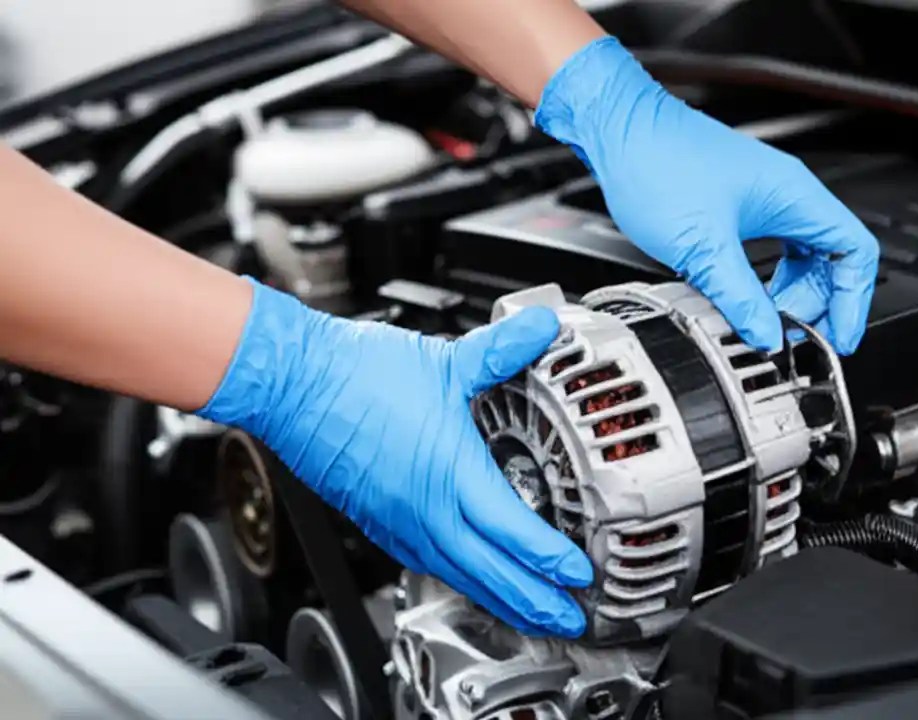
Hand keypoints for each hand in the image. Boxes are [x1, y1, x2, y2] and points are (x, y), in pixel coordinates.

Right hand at [197, 280, 591, 636]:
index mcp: (448, 474)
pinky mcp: (378, 521)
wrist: (290, 383)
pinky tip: (474, 581)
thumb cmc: (353, 374)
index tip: (581, 576)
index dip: (551, 560)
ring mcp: (398, 522)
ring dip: (500, 600)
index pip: (513, 532)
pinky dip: (461, 581)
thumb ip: (502, 349)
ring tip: (532, 615)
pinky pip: (428, 564)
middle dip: (536, 601)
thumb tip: (542, 328)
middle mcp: (424, 510)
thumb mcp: (445, 360)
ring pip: (458, 575)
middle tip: (570, 622)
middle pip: (490, 572)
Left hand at [535, 37, 879, 354]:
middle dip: (816, 304)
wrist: (616, 129)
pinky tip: (745, 298)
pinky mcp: (737, 205)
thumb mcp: (702, 248)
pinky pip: (770, 250)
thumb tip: (766, 335)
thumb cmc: (656, 162)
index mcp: (795, 197)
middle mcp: (787, 195)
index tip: (839, 337)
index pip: (855, 253)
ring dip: (790, 294)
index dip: (853, 301)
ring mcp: (764, 199)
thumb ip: (740, 298)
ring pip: (799, 257)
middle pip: (830, 260)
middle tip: (792, 337)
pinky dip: (765, 280)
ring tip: (769, 324)